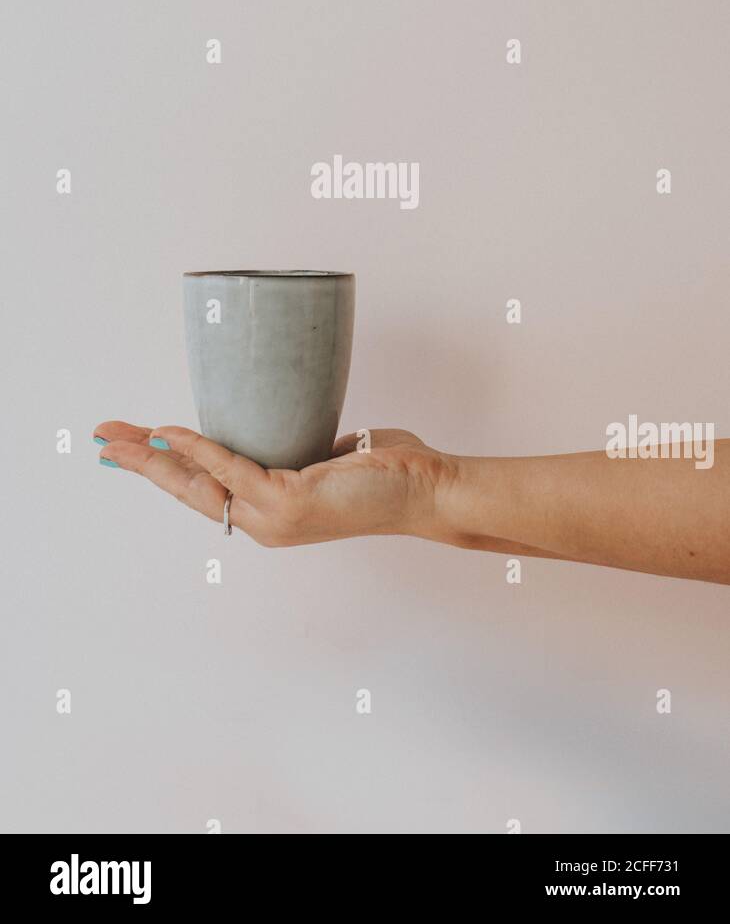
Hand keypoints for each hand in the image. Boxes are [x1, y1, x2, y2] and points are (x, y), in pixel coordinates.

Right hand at [93, 423, 451, 546]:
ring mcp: (272, 516)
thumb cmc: (387, 469)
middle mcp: (263, 521)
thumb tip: (280, 415)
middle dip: (139, 463)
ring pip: (197, 483)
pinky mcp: (288, 501)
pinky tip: (168, 431)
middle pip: (186, 490)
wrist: (426, 490)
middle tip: (99, 441)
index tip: (127, 450)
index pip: (203, 490)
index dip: (162, 470)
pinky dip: (197, 448)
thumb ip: (298, 444)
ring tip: (117, 438)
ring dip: (152, 456)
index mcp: (269, 510)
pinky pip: (230, 468)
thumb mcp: (331, 453)